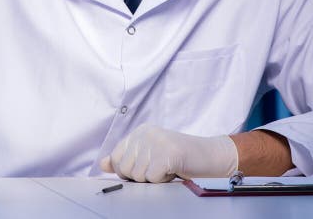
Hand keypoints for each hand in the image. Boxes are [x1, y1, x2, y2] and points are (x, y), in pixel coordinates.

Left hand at [99, 123, 237, 182]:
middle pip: (125, 168)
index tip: (147, 167)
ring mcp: (156, 141)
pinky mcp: (167, 153)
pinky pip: (152, 178)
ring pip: (138, 176)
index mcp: (139, 132)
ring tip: (168, 167)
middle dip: (142, 176)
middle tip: (160, 168)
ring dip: (154, 178)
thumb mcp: (149, 156)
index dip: (129, 170)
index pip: (117, 157)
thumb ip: (126, 158)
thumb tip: (103, 163)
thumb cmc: (179, 158)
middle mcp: (145, 133)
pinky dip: (163, 180)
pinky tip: (174, 170)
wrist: (209, 156)